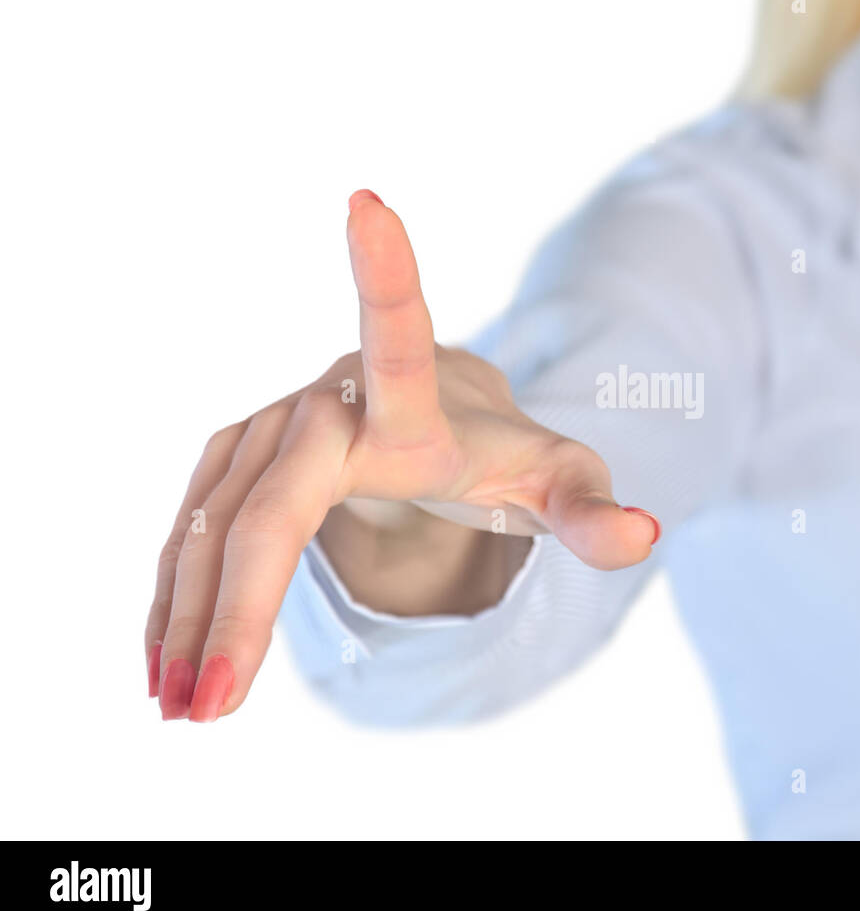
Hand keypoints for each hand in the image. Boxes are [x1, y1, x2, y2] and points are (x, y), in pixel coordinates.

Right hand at [144, 190, 659, 721]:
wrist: (424, 418)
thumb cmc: (496, 450)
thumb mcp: (557, 480)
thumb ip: (592, 511)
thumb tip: (646, 533)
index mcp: (415, 402)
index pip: (403, 338)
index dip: (390, 275)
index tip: (370, 199)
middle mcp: (328, 404)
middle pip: (270, 504)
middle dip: (239, 606)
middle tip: (214, 707)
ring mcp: (271, 430)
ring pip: (211, 525)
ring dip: (189, 619)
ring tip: (185, 711)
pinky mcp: (236, 457)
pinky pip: (190, 529)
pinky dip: (172, 596)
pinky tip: (163, 663)